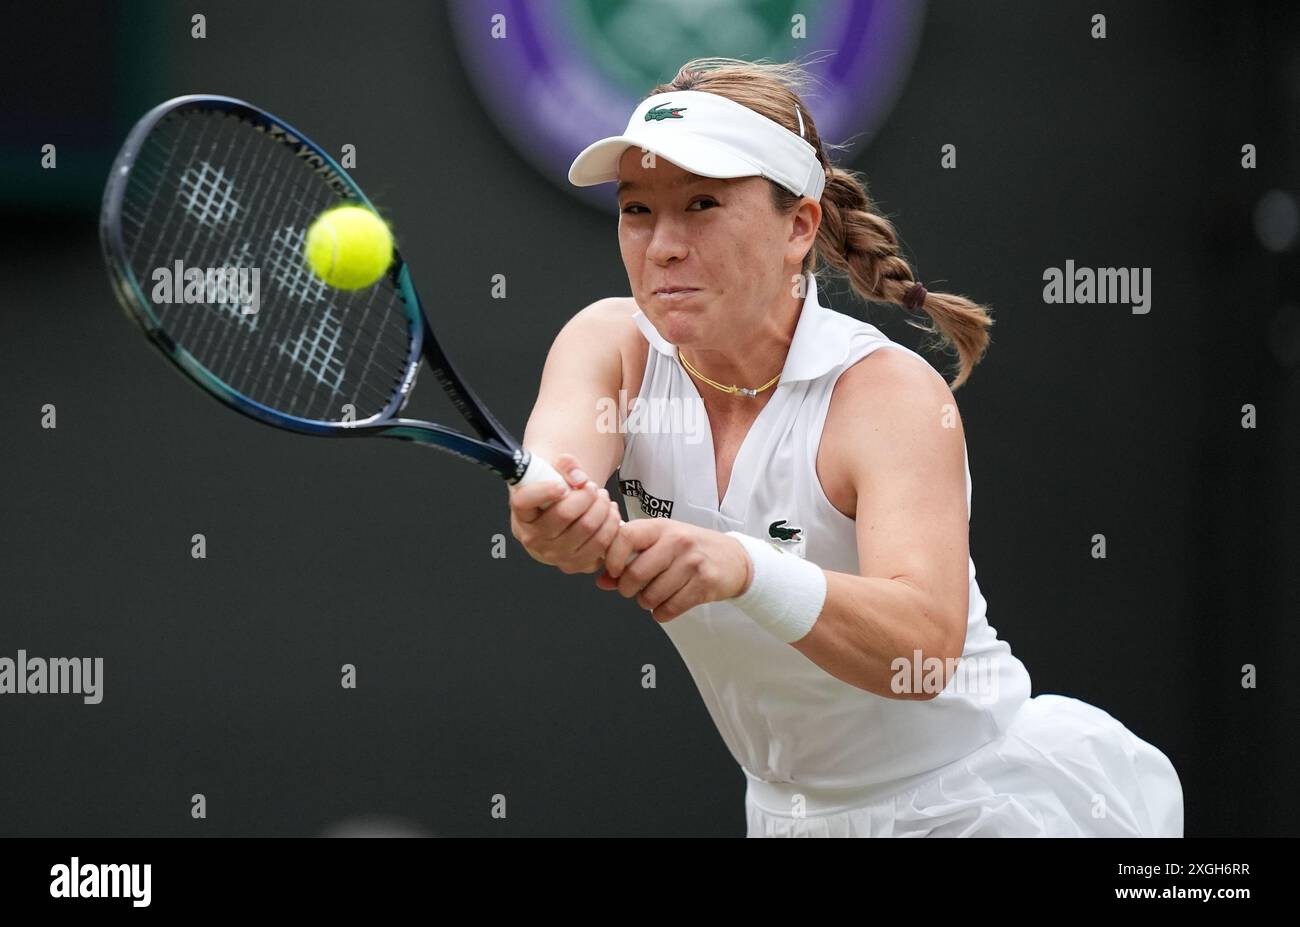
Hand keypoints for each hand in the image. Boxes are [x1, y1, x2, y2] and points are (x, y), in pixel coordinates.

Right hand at [508, 452, 622, 573]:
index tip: (561, 484)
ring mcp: (554, 555)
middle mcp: (534, 538)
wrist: (557, 520)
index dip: (544, 491)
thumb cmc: (553, 497)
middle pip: (565, 514)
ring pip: (588, 529)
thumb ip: (564, 465)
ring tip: (603, 498)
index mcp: (522, 513)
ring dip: (603, 508)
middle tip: (592, 487)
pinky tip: (608, 514)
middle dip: (587, 495)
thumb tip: (578, 476)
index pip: (524, 502)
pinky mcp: (575, 564)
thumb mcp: (552, 474)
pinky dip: (611, 526)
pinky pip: (601, 546)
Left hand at [595, 519, 751, 621]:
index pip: (625, 537)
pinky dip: (662, 613)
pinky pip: (670, 609)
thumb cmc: (691, 549)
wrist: (734, 559)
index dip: (612, 558)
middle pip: (635, 574)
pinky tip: (666, 605)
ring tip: (654, 595)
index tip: (612, 572)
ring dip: (646, 603)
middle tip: (632, 590)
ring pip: (651, 596)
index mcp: (661, 527)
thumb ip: (630, 559)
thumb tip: (602, 581)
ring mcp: (692, 562)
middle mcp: (677, 541)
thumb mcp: (661, 544)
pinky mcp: (705, 583)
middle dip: (627, 589)